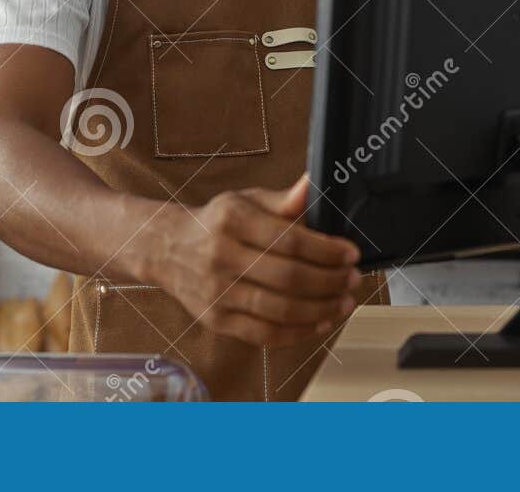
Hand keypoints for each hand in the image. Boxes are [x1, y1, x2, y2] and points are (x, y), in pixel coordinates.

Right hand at [147, 176, 361, 346]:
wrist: (167, 248)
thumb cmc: (216, 223)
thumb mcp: (246, 201)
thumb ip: (285, 200)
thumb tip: (314, 185)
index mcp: (232, 220)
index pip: (290, 240)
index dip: (327, 251)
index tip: (350, 254)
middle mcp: (221, 256)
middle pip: (289, 278)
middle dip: (330, 282)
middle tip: (353, 280)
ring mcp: (217, 292)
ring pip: (280, 310)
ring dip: (321, 310)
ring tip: (344, 302)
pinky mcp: (216, 319)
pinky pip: (264, 334)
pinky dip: (298, 333)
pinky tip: (319, 323)